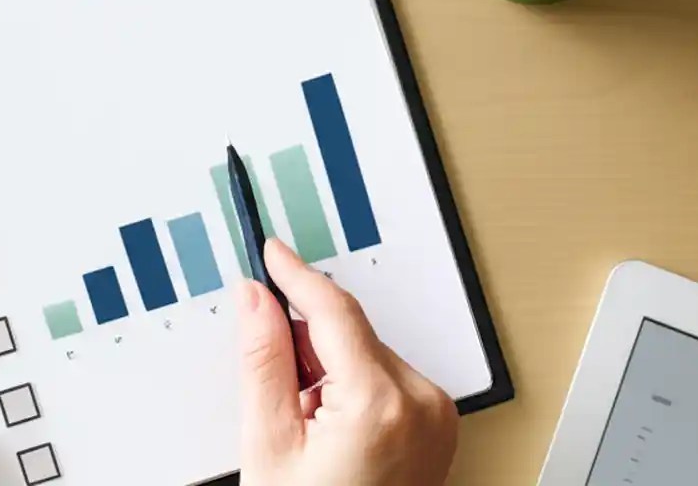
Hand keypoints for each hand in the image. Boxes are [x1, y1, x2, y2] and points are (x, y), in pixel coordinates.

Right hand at [238, 239, 458, 485]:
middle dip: (306, 352)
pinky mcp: (439, 425)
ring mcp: (437, 416)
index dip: (296, 275)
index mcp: (381, 403)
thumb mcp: (268, 446)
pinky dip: (355, 393)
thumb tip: (258, 299)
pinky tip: (335, 435)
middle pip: (350, 336)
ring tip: (311, 435)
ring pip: (368, 357)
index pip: (334, 311)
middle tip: (279, 400)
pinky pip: (389, 382)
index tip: (273, 252)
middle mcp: (422, 403)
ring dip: (331, 376)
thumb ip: (263, 361)